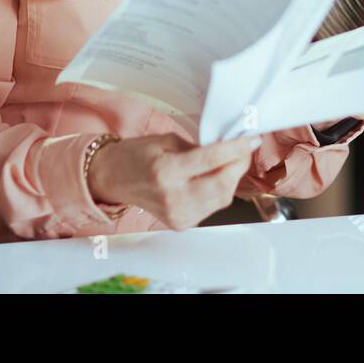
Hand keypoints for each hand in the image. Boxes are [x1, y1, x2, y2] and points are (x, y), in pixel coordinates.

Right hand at [85, 133, 260, 230]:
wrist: (113, 179)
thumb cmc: (136, 155)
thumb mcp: (166, 140)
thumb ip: (198, 146)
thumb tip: (229, 147)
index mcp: (166, 172)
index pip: (211, 160)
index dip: (235, 149)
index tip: (250, 139)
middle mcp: (173, 198)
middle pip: (222, 184)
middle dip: (239, 164)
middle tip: (244, 147)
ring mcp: (178, 215)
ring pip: (222, 197)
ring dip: (232, 177)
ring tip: (232, 160)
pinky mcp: (181, 224)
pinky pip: (213, 207)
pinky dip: (220, 190)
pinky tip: (217, 176)